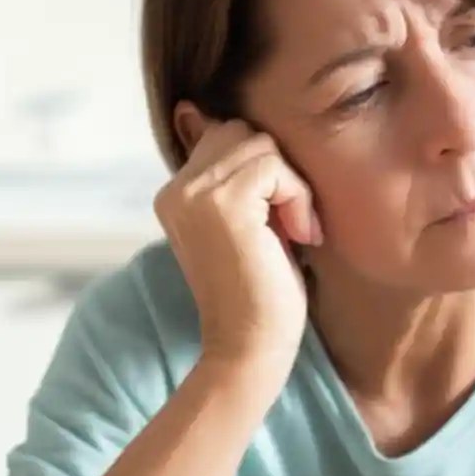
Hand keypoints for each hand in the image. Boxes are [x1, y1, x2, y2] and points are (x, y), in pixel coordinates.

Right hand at [154, 119, 321, 368]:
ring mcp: (193, 194)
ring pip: (260, 145)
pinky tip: (298, 236)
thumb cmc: (261, 293)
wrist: (250, 346)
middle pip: (242, 133)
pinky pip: (274, 167)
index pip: (224, 137)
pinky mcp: (221, 203)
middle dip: (277, 171)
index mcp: (176, 193)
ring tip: (293, 232)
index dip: (264, 171)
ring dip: (291, 186)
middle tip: (288, 224)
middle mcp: (176, 189)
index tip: (276, 221)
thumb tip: (245, 129)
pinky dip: (297, 198)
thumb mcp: (250, 225)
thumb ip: (243, 181)